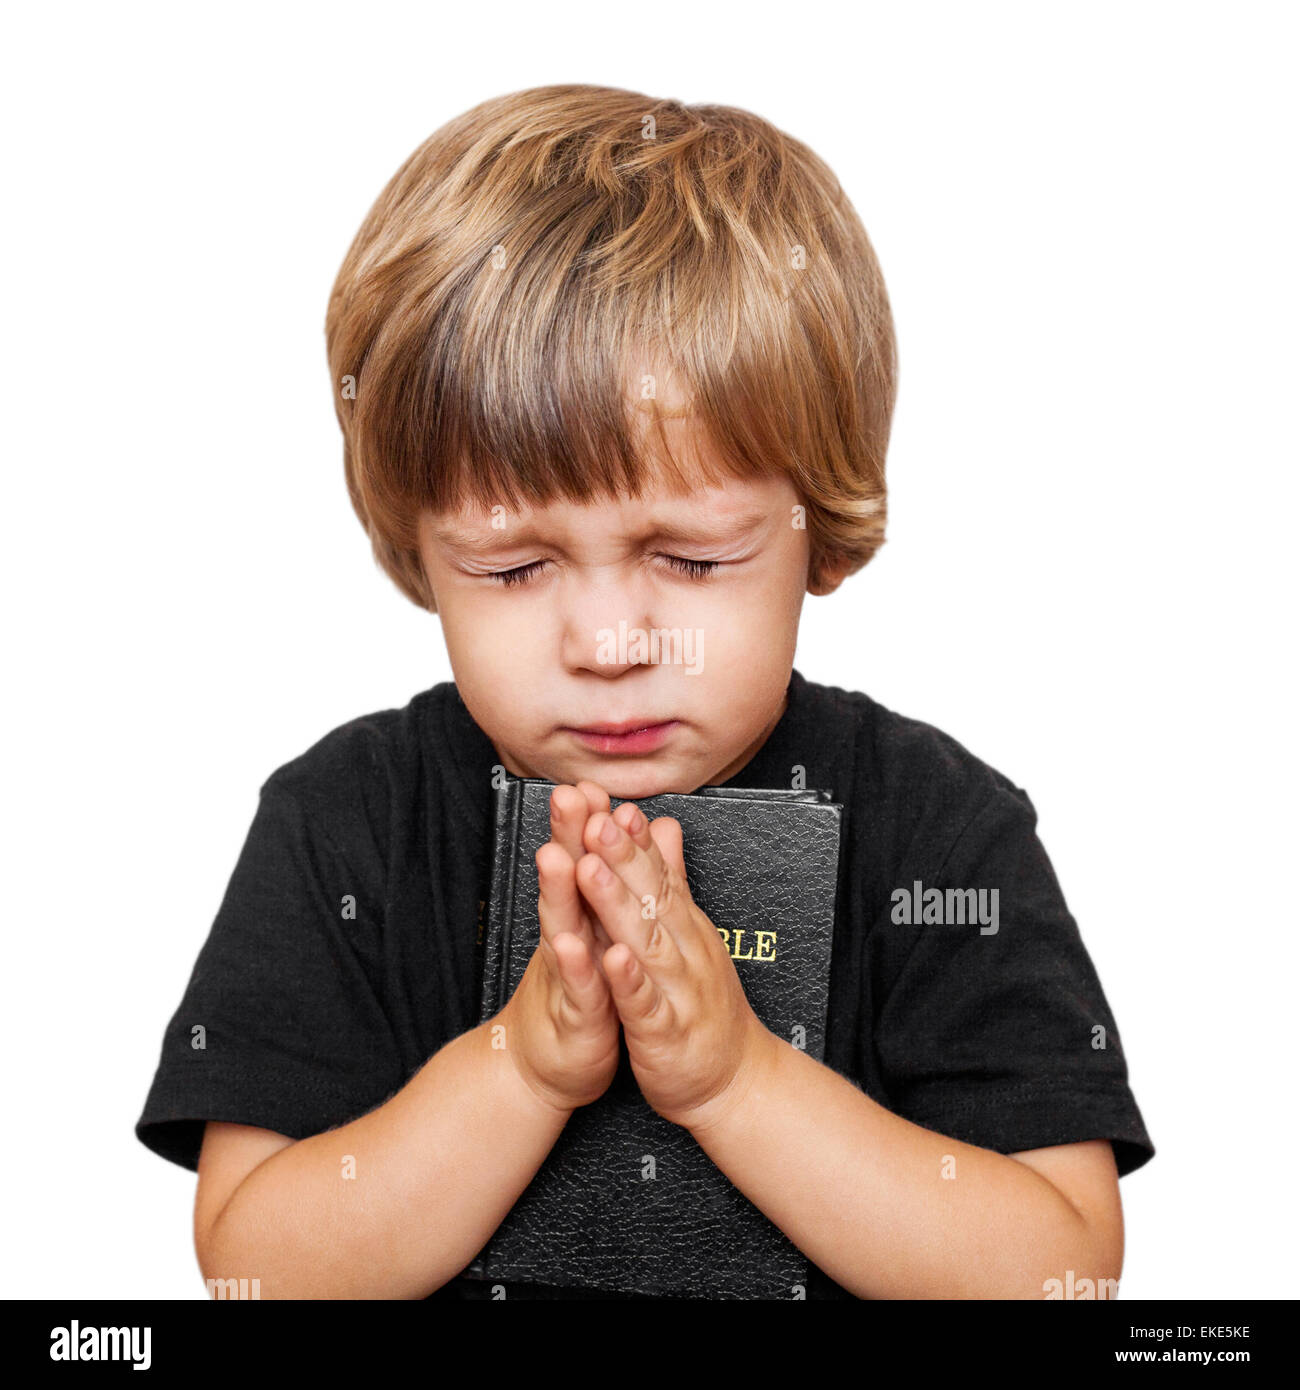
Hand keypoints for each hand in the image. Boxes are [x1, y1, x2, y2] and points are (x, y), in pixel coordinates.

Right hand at [499, 783, 621, 1113]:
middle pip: (567, 880)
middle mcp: (569, 937)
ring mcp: (566, 975)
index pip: (584, 859)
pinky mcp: (575, 1015)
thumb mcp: (599, 935)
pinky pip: (576, 989)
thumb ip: (610, 884)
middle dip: (567, 837)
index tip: (589, 780)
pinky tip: (574, 944)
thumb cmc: (582, 995)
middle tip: (566, 795)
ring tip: (557, 856)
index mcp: (583, 917)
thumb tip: (623, 837)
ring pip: (562, 926)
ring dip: (559, 890)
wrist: (552, 1065)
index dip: (587, 821)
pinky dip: (574, 966)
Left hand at [574, 801, 775, 1131]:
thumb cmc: (704, 1008)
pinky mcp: (665, 1032)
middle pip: (650, 895)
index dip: (632, 838)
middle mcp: (683, 949)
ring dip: (617, 903)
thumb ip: (673, 879)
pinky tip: (614, 956)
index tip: (609, 801)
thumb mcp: (689, 934)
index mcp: (682, 926)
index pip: (657, 872)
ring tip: (591, 869)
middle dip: (619, 856)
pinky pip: (645, 1003)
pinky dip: (630, 979)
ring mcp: (676, 990)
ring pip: (645, 939)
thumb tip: (664, 826)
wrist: (735, 1082)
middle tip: (594, 818)